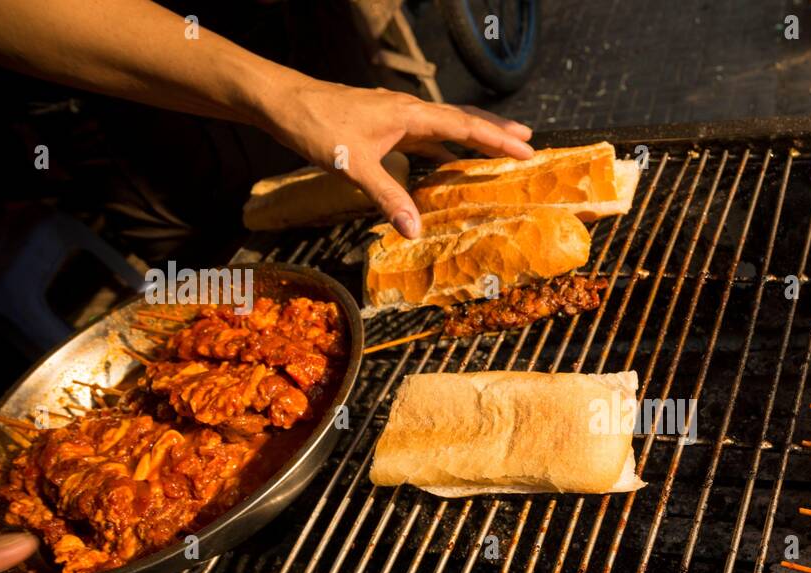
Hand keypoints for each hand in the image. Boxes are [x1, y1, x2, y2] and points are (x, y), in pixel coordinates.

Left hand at [255, 77, 533, 238]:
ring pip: (445, 125)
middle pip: (462, 118)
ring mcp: (396, 116)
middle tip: (527, 141)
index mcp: (409, 114)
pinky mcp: (383, 124)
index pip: (464, 126)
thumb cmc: (316, 126)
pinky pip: (425, 135)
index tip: (526, 150)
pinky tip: (448, 160)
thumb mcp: (353, 164)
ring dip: (472, 136)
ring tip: (498, 147)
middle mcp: (408, 111)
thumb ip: (387, 197)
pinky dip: (444, 146)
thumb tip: (415, 230)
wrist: (282, 103)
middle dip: (495, 130)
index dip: (497, 139)